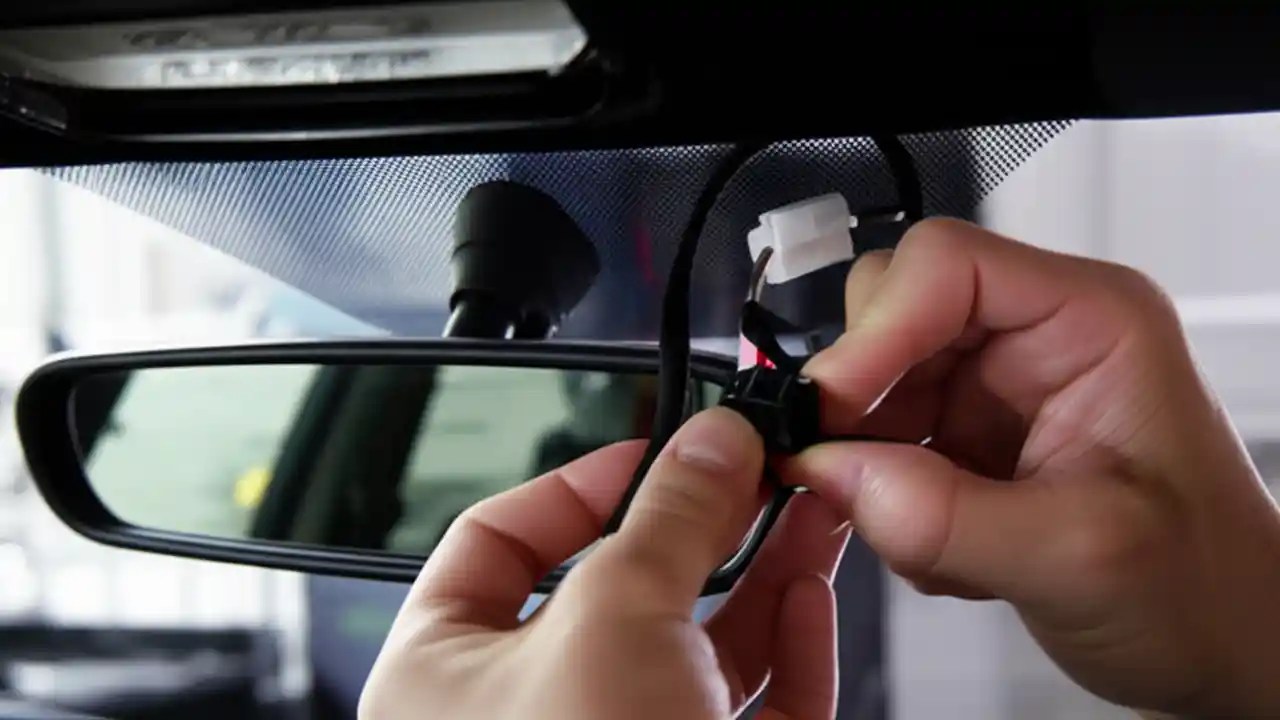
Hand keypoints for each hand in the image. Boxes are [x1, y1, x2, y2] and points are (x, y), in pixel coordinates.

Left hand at [359, 408, 850, 719]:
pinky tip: (810, 589)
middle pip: (618, 586)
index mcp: (451, 673)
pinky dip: (785, 644)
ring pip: (694, 644)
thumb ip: (666, 517)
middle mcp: (533, 715)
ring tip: (803, 506)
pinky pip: (749, 705)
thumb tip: (710, 441)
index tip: (659, 449)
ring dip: (755, 571)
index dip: (579, 482)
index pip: (499, 541)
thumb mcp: (610, 621)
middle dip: (696, 523)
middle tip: (752, 468)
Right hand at [783, 219, 1279, 717]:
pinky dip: (879, 498)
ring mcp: (991, 388)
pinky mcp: (962, 437)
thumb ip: (946, 516)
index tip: (833, 408)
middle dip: (860, 397)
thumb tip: (831, 469)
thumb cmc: (1202, 591)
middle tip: (847, 472)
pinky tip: (945, 551)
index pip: (946, 267)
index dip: (877, 329)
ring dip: (869, 460)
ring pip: (871, 381)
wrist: (1215, 646)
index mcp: (1090, 321)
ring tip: (932, 541)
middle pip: (891, 309)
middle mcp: (1033, 337)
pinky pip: (875, 440)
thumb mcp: (1081, 558)